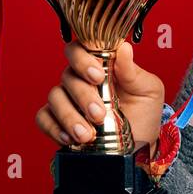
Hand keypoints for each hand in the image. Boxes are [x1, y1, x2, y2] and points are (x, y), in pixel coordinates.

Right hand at [35, 40, 164, 148]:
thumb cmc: (144, 113)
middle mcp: (80, 80)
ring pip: (55, 97)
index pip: (80, 50)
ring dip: (69, 116)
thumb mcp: (148, 90)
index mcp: (100, 66)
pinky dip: (54, 128)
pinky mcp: (58, 121)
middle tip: (99, 114)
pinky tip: (70, 138)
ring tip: (87, 134)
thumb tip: (124, 48)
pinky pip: (44, 118)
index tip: (97, 76)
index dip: (83, 59)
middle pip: (68, 76)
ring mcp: (68, 100)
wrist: (141, 145)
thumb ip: (133, 72)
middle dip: (82, 95)